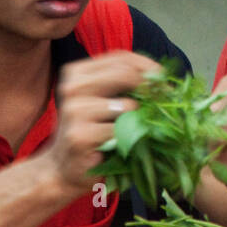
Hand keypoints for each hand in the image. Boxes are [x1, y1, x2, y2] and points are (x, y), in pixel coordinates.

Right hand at [44, 51, 160, 196]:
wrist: (62, 168)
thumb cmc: (89, 132)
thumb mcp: (104, 100)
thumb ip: (124, 84)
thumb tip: (161, 77)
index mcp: (77, 73)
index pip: (120, 57)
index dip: (147, 65)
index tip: (163, 78)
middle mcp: (72, 87)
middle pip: (124, 74)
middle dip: (149, 88)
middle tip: (163, 101)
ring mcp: (74, 111)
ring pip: (127, 105)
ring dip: (138, 120)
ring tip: (132, 130)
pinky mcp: (80, 135)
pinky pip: (121, 131)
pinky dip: (127, 138)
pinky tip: (118, 145)